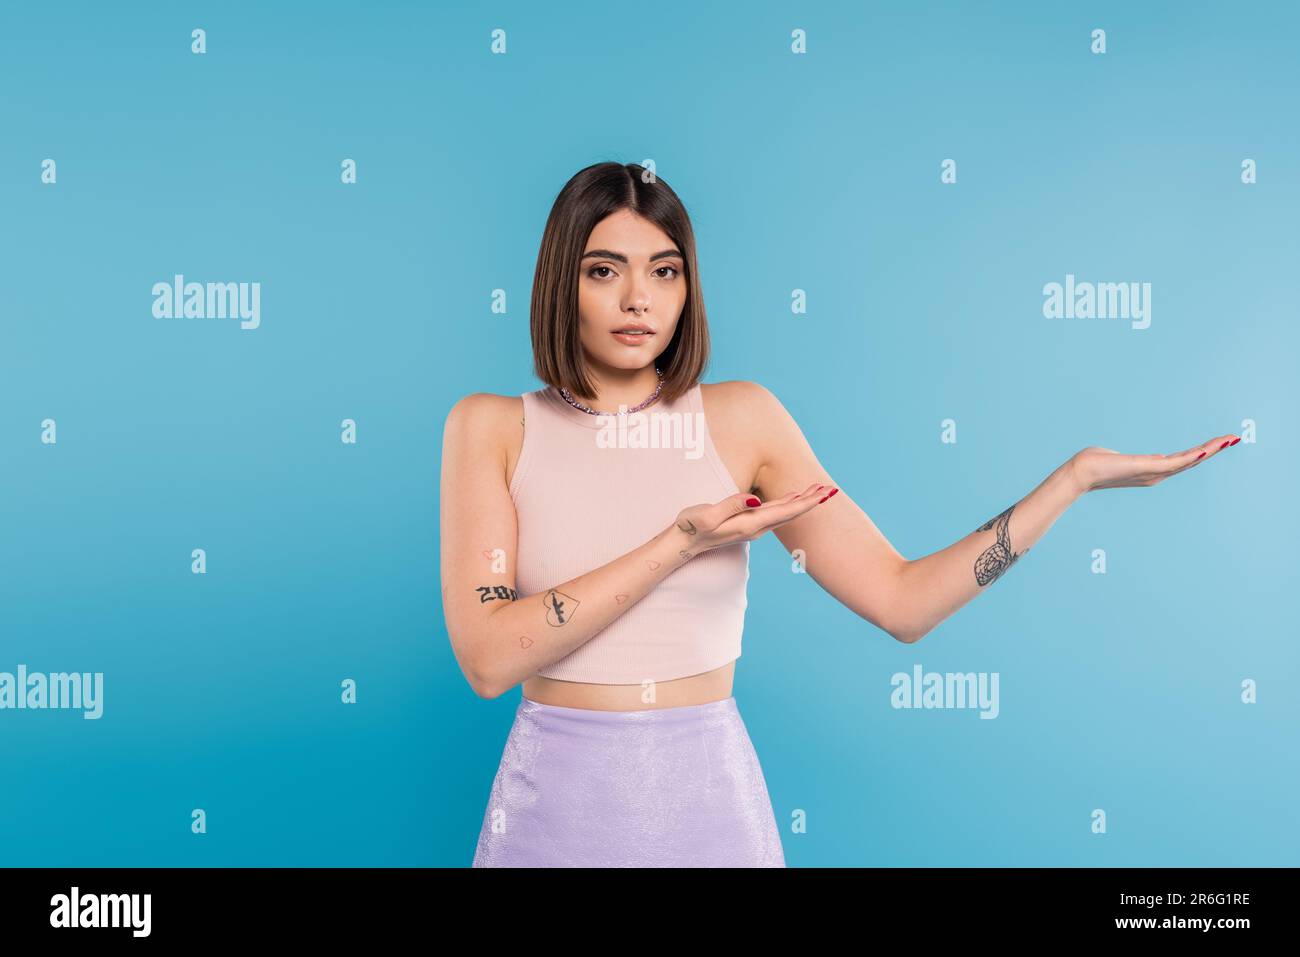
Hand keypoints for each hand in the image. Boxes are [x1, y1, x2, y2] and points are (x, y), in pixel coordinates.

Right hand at [673, 483, 835, 552]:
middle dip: (811, 501)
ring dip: (802, 502)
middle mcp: (756, 528)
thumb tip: (755, 498)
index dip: (807, 502)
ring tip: (817, 491)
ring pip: (784, 514)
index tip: (824, 493)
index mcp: (750, 523)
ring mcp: (752, 527)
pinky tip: (793, 499)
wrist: (681, 544)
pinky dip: (789, 505)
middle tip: (830, 488)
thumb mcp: (707, 515)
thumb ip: (731, 505)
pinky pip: (775, 514)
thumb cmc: (691, 527)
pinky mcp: (746, 524)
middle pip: (790, 513)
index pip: (786, 511)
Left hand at [1069, 435, 1239, 492]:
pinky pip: (1176, 462)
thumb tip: (1122, 457)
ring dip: (1210, 450)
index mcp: (1150, 471)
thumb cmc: (1092, 464)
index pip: (1182, 460)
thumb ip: (1125, 458)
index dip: (1201, 452)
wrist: (1080, 473)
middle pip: (1191, 460)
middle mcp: (1156, 475)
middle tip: (1233, 438)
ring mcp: (1153, 473)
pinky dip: (1193, 455)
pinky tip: (1208, 448)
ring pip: (1189, 460)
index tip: (1217, 443)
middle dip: (1213, 449)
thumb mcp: (1115, 458)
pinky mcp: (1147, 468)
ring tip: (1229, 440)